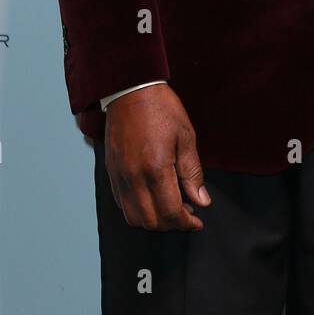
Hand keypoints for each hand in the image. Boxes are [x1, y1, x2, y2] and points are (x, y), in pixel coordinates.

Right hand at [103, 84, 210, 230]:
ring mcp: (119, 176)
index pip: (170, 212)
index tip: (197, 221)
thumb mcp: (186, 137)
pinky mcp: (111, 172)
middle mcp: (133, 177)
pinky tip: (152, 199)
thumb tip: (202, 200)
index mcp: (155, 168)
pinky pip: (122, 203)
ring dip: (153, 221)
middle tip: (187, 215)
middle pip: (151, 221)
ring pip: (133, 217)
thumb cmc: (161, 109)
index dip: (186, 222)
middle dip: (171, 224)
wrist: (131, 90)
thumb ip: (193, 173)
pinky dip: (137, 210)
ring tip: (170, 209)